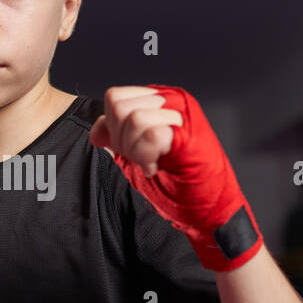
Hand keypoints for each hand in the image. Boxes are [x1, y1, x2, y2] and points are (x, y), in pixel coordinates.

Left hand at [89, 84, 261, 271]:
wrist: (206, 206)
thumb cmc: (178, 182)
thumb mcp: (137, 156)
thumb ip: (117, 139)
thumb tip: (96, 132)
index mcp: (159, 101)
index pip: (115, 97)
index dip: (113, 127)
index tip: (130, 148)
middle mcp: (171, 101)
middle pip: (119, 106)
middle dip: (121, 140)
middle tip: (141, 158)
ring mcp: (182, 114)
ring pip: (134, 119)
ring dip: (135, 150)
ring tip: (151, 162)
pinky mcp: (188, 133)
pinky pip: (151, 134)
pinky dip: (146, 157)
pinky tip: (156, 167)